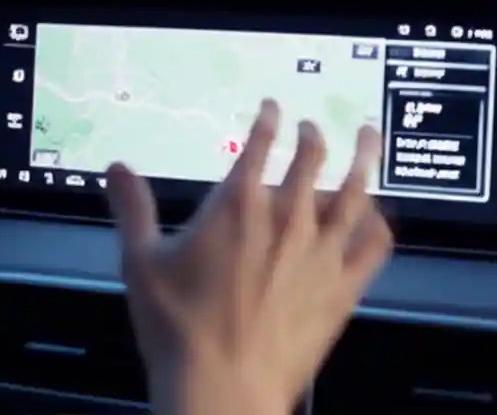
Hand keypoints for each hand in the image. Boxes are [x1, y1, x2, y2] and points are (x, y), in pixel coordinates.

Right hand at [105, 99, 392, 414]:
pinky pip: (374, 245)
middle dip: (312, 135)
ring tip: (368, 139)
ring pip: (356, 191)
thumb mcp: (140, 262)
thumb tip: (117, 170)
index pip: (261, 143)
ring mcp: (321, 252)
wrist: (222, 386)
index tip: (271, 110)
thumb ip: (132, 209)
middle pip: (312, 158)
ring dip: (363, 159)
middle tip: (311, 127)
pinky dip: (378, 224)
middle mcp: (287, 218)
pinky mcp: (343, 287)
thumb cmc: (179, 328)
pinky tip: (378, 217)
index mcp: (238, 204)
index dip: (268, 119)